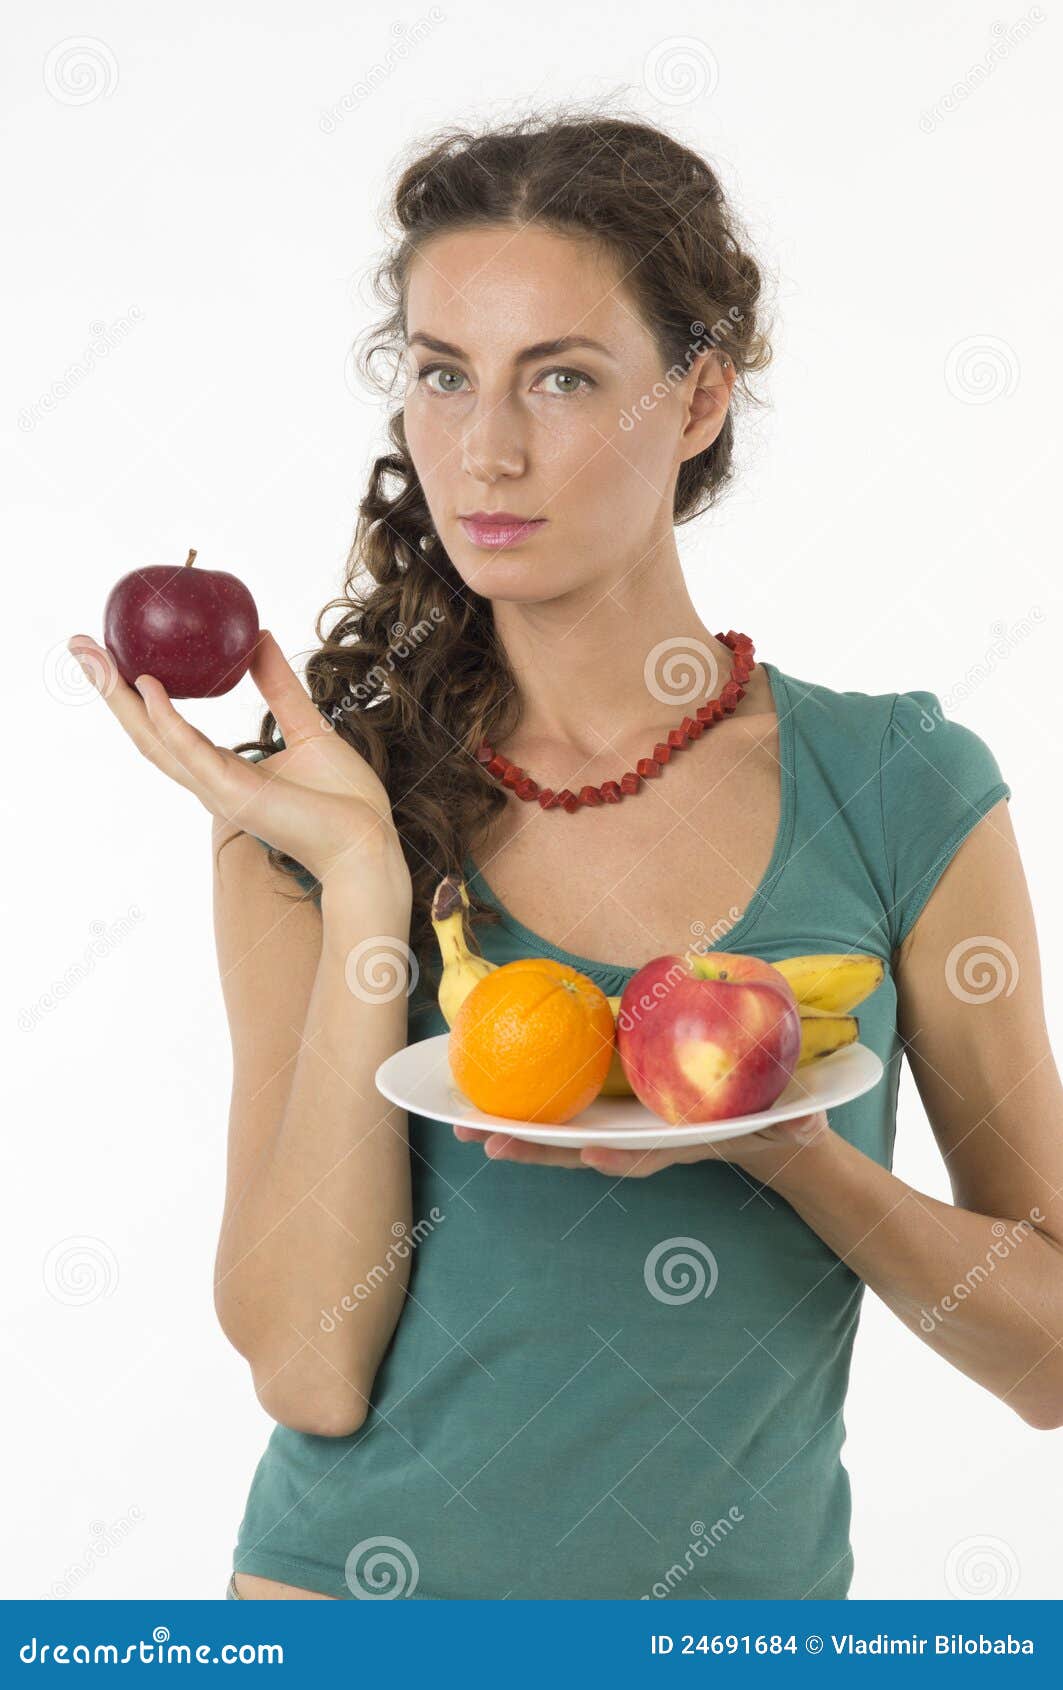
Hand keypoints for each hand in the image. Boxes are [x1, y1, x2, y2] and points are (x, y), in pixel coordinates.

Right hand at [67, 628, 410, 892]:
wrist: (367, 846)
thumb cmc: (344, 802)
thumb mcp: (307, 729)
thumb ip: (278, 687)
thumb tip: (258, 638)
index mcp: (224, 770)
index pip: (165, 728)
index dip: (134, 695)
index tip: (112, 656)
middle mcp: (211, 780)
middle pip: (144, 732)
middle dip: (109, 690)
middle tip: (79, 645)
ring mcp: (219, 789)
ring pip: (154, 740)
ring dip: (119, 698)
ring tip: (90, 656)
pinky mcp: (236, 796)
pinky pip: (193, 753)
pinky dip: (168, 721)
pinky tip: (148, 688)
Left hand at [453, 1108, 830, 1178]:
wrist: (759, 1134)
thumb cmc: (774, 1124)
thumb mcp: (793, 1124)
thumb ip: (800, 1126)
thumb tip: (812, 1126)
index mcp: (679, 1144)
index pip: (646, 1155)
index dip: (619, 1159)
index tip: (590, 1156)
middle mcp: (642, 1142)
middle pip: (581, 1151)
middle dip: (535, 1149)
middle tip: (484, 1141)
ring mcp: (623, 1131)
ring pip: (561, 1137)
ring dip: (514, 1132)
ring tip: (462, 1126)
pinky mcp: (612, 1113)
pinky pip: (565, 1111)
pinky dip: (528, 1109)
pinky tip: (486, 1096)